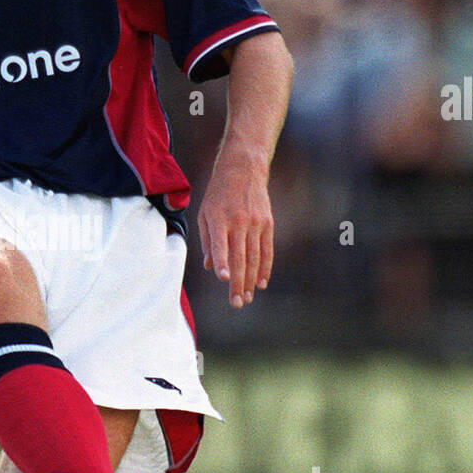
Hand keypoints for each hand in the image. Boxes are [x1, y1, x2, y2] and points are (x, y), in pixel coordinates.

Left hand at [197, 141, 273, 307]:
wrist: (243, 169)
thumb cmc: (218, 194)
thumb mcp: (205, 213)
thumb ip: (207, 240)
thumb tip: (209, 266)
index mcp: (219, 219)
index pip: (220, 244)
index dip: (222, 262)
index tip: (224, 279)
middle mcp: (238, 222)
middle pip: (239, 257)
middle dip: (238, 282)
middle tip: (237, 303)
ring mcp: (255, 223)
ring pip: (254, 257)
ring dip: (251, 280)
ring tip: (247, 298)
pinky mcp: (267, 223)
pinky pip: (267, 250)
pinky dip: (265, 268)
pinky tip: (261, 283)